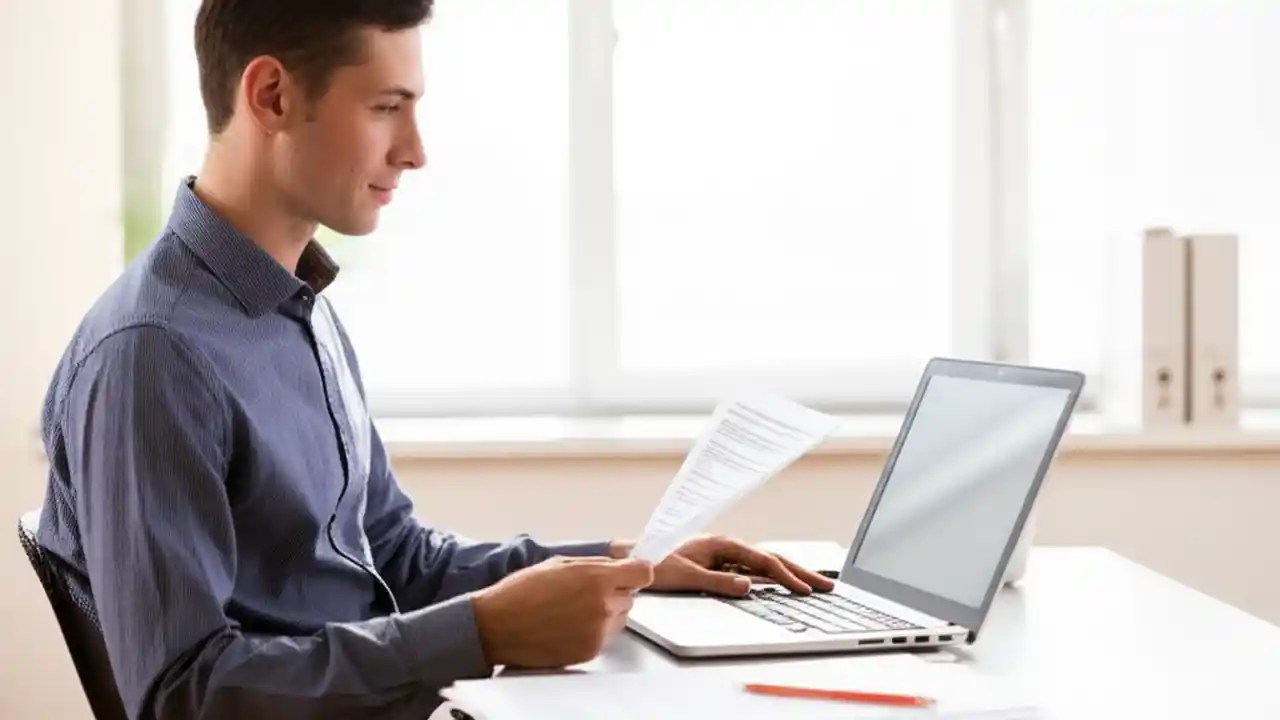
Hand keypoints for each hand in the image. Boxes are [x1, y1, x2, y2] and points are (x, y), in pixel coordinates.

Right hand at [471, 556, 653, 667]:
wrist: (498, 626)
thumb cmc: (523, 591)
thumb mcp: (560, 563)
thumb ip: (596, 564)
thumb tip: (622, 563)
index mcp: (597, 578)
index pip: (643, 573)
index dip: (637, 572)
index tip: (630, 573)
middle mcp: (603, 605)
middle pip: (631, 596)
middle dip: (615, 592)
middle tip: (585, 592)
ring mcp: (598, 631)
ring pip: (620, 617)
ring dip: (606, 612)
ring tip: (574, 610)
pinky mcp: (590, 651)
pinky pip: (605, 637)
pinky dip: (593, 631)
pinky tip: (568, 626)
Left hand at [611, 536, 834, 597]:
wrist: (635, 560)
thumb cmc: (655, 564)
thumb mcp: (685, 577)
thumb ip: (717, 582)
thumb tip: (749, 587)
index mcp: (721, 544)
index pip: (762, 561)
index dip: (785, 577)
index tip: (804, 590)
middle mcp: (728, 548)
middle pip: (772, 560)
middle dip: (801, 573)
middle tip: (828, 587)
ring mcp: (727, 558)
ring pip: (766, 567)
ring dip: (792, 576)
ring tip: (817, 587)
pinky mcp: (724, 567)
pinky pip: (756, 574)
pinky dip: (776, 580)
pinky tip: (789, 587)